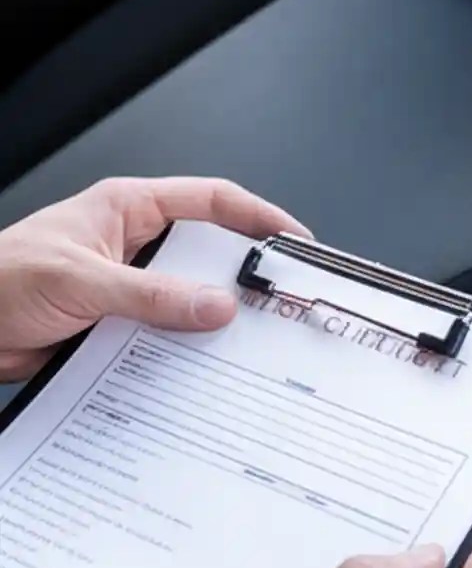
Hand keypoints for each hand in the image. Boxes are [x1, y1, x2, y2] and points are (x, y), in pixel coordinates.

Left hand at [0, 176, 309, 381]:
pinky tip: (205, 366)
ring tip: (250, 338)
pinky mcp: (122, 327)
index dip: (259, 217)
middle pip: (210, 253)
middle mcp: (135, 245)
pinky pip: (169, 337)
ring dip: (214, 321)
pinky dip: (187, 352)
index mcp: (128, 209)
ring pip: (192, 300)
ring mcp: (131, 287)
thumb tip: (216, 306)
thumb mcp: (80, 281)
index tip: (296, 241)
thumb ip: (152, 295)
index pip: (212, 201)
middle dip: (246, 276)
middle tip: (282, 299)